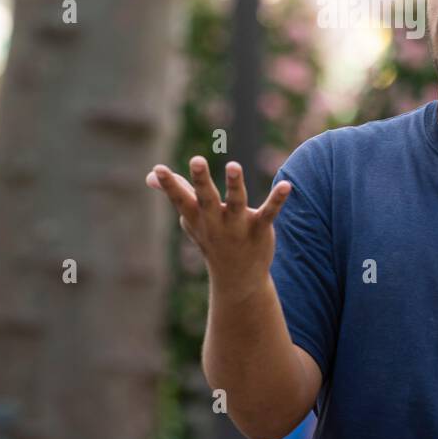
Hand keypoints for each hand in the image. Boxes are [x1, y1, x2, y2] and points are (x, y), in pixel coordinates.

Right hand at [146, 157, 290, 295]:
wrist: (236, 278)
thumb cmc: (211, 238)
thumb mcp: (191, 218)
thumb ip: (176, 193)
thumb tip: (150, 175)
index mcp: (197, 217)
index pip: (180, 199)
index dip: (169, 184)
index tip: (159, 169)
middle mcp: (215, 222)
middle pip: (206, 199)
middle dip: (200, 180)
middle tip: (196, 160)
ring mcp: (238, 226)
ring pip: (236, 203)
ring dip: (234, 185)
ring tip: (234, 165)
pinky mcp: (259, 229)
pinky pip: (269, 213)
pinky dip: (278, 199)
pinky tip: (287, 185)